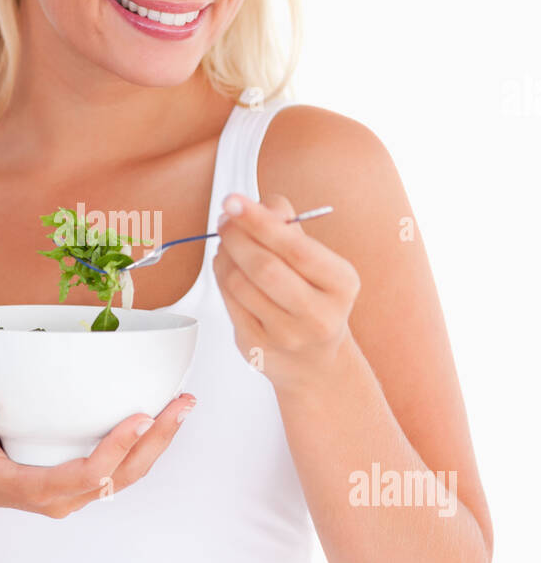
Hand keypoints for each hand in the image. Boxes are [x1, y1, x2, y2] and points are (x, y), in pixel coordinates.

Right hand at [0, 391, 195, 518]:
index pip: (88, 474)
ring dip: (159, 444)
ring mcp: (75, 494)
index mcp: (35, 488)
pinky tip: (161, 417)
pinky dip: (145, 445)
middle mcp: (63, 497)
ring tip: (183, 407)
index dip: (118, 448)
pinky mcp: (82, 484)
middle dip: (156, 442)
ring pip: (128, 475)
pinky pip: (122, 470)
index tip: (142, 417)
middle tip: (182, 404)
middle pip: (122, 476)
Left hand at [212, 191, 360, 393]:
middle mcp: (319, 315)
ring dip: (225, 255)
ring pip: (239, 284)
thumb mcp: (317, 261)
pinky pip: (228, 302)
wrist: (314, 361)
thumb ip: (289, 227)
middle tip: (225, 219)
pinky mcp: (257, 347)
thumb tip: (256, 206)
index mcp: (341, 285)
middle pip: (264, 268)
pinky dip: (221, 276)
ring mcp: (286, 336)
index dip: (260, 222)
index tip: (234, 201)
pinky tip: (228, 267)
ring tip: (228, 243)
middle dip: (237, 236)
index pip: (296, 249)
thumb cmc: (313, 297)